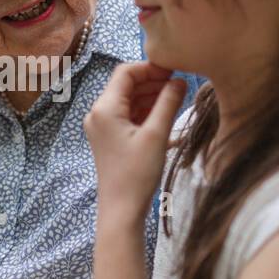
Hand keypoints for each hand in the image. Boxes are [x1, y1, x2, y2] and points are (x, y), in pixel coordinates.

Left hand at [83, 62, 186, 220]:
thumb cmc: (137, 174)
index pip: (126, 73)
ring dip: (151, 97)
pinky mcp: (109, 139)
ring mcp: (102, 127)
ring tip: (177, 98)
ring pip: (129, 101)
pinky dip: (146, 112)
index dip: (151, 68)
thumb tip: (180, 80)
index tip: (174, 71)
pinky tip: (166, 114)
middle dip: (153, 82)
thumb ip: (168, 103)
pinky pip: (128, 116)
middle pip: (127, 85)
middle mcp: (98, 114)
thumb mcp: (157, 135)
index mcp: (104, 108)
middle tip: (180, 84)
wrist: (121, 210)